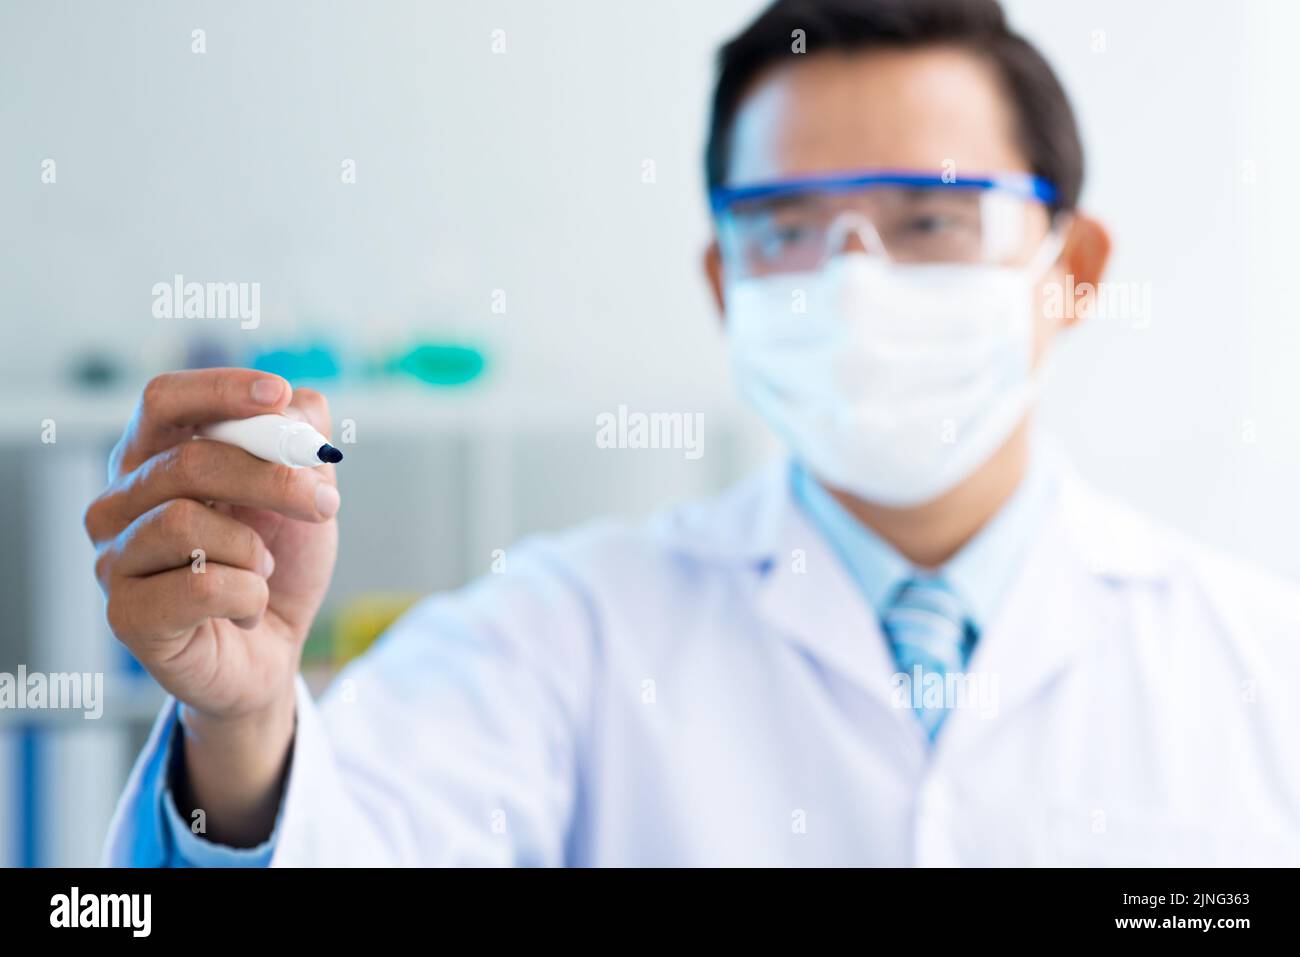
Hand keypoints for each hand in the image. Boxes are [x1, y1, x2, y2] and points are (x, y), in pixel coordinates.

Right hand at [85, 368, 338, 721]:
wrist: (271, 652)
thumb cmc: (274, 564)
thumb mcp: (302, 496)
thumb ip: (298, 443)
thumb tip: (296, 405)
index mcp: (155, 458)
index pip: (165, 400)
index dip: (220, 390)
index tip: (279, 393)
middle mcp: (119, 502)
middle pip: (186, 460)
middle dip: (271, 478)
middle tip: (324, 503)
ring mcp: (114, 558)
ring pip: (184, 521)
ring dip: (253, 548)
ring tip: (264, 569)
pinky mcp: (126, 614)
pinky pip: (199, 584)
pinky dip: (248, 595)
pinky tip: (248, 608)